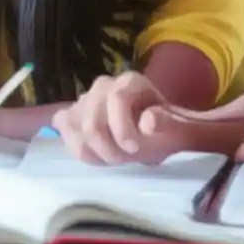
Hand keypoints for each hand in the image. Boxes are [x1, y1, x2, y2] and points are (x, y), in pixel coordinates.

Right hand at [53, 72, 178, 164]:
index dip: (121, 127)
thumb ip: (168, 124)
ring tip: (113, 160)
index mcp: (131, 82)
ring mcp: (85, 98)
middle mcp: (104, 85)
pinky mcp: (73, 113)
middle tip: (124, 162)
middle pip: (91, 116)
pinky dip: (77, 147)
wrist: (159, 136)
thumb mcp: (180, 130)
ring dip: (92, 150)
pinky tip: (97, 156)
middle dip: (105, 146)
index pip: (116, 98)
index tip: (133, 149)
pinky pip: (64, 128)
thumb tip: (149, 120)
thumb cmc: (169, 132)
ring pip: (73, 124)